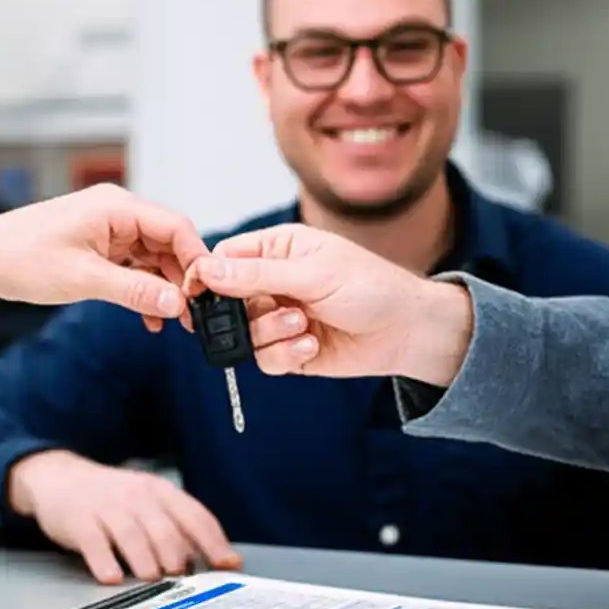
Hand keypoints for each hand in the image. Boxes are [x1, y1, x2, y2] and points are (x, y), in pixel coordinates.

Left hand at [0, 184, 207, 331]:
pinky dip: (145, 292)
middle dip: (183, 280)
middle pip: (169, 243)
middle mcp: (117, 214)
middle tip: (194, 315)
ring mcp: (109, 231)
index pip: (176, 226)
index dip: (196, 259)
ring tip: (175, 322)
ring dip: (165, 290)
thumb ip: (134, 291)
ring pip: (154, 259)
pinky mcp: (100, 249)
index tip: (204, 292)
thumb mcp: (83, 279)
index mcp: (116, 207)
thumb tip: (175, 304)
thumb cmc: (20, 256)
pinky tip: (150, 318)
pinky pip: (135, 269)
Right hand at [7, 450, 241, 583]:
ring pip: (133, 536)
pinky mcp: (79, 520)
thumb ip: (178, 527)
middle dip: (177, 556)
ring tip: (151, 579)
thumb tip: (214, 559)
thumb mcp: (148, 503)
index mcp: (161, 492)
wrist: (59, 478)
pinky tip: (112, 578)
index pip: (195, 516)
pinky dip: (105, 562)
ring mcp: (107, 507)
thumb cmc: (112, 498)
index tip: (228, 564)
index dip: (214, 543)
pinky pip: (95, 543)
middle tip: (181, 578)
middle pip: (165, 529)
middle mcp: (137, 497)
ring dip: (146, 561)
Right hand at [187, 224, 474, 385]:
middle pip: (227, 301)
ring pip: (244, 334)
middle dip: (244, 313)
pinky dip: (284, 354)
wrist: (407, 331)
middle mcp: (273, 283)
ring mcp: (280, 317)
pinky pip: (265, 359)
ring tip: (304, 327)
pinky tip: (311, 345)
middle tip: (271, 313)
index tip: (201, 293)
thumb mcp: (313, 273)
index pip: (224, 258)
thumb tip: (207, 269)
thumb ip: (257, 274)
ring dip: (271, 334)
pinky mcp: (289, 349)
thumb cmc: (371, 287)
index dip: (209, 275)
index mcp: (277, 249)